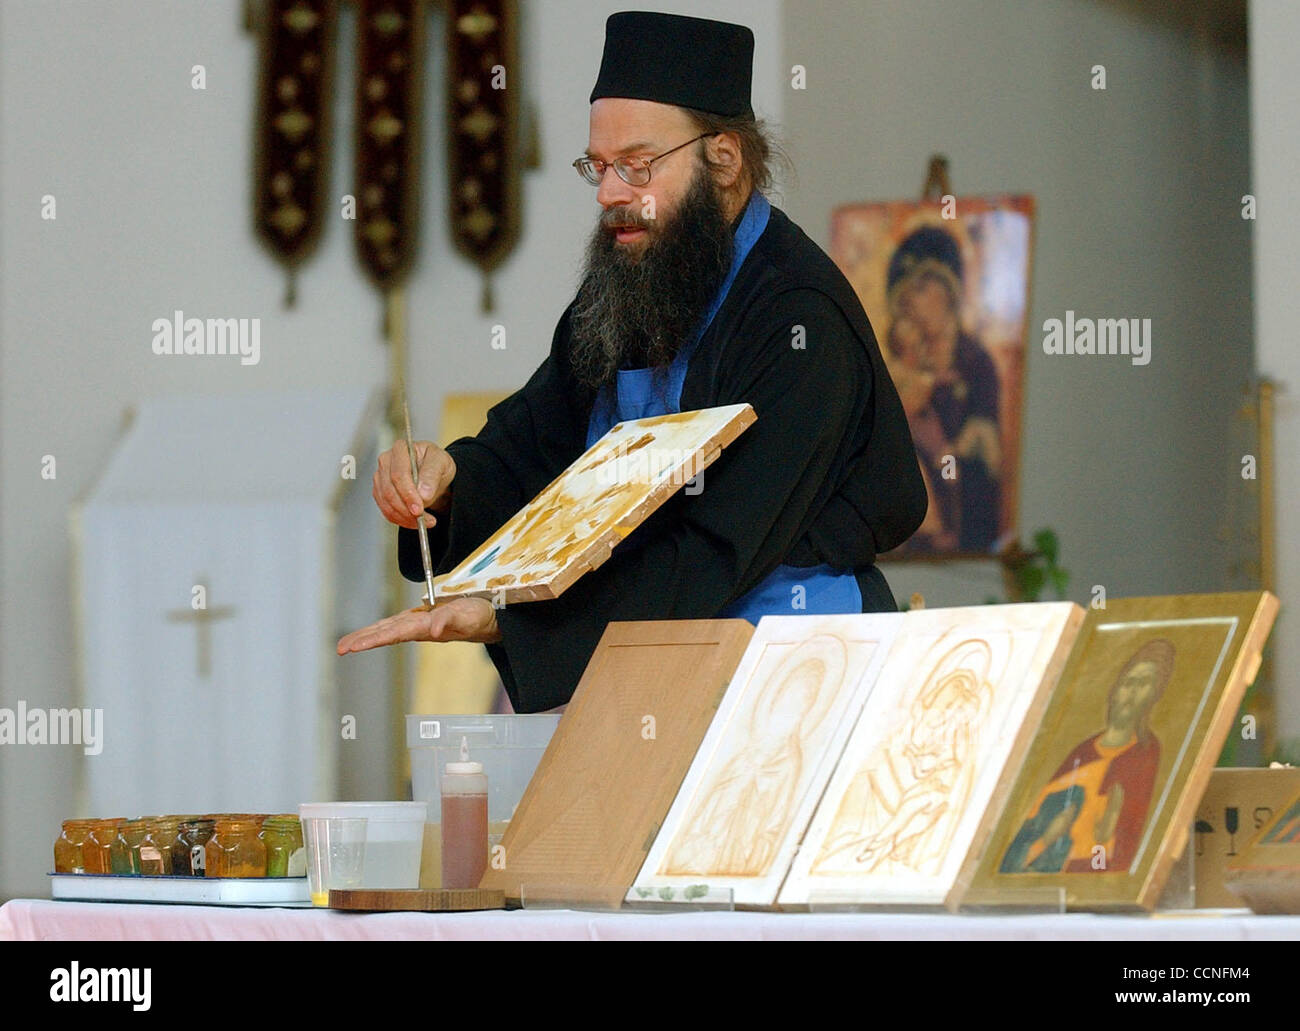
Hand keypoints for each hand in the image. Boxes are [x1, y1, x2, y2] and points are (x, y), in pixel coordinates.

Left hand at [336, 597, 501, 653]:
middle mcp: (418, 627)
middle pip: (385, 632)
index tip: (354, 647)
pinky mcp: (424, 619)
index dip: (372, 639)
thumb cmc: (478, 617)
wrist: (490, 616)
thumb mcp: (465, 616)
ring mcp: (420, 624)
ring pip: (388, 629)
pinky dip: (381, 629)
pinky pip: (397, 624)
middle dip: (362, 640)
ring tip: (348, 645)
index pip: (392, 633)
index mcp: (423, 626)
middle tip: (341, 649)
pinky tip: (369, 636)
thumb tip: (433, 630)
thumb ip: (448, 620)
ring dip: (368, 636)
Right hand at [373, 439, 455, 528]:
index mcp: (400, 449)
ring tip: (423, 522)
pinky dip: (400, 519)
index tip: (419, 508)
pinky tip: (414, 522)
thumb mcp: (441, 463)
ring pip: (386, 502)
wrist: (434, 475)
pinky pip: (386, 510)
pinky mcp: (380, 492)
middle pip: (389, 490)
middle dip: (406, 508)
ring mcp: (381, 477)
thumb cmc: (437, 464)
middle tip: (422, 518)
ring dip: (404, 516)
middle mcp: (386, 461)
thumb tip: (423, 493)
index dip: (408, 494)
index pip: (399, 474)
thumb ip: (432, 475)